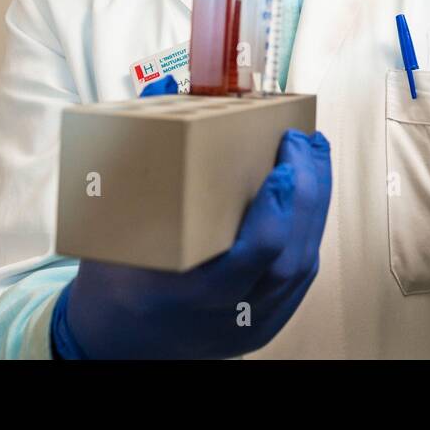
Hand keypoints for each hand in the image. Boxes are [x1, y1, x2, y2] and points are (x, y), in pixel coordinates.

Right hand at [58, 129, 331, 358]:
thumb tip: (165, 87)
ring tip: (314, 153)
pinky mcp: (266, 322)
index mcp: (177, 295)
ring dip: (316, 204)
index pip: (243, 263)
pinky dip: (310, 225)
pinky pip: (300, 273)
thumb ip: (139, 152)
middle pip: (284, 261)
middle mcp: (220, 317)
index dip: (272, 215)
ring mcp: (248, 324)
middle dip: (305, 195)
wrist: (115, 341)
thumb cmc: (115, 276)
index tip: (282, 167)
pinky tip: (312, 188)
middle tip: (302, 142)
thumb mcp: (113, 224)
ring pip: (300, 265)